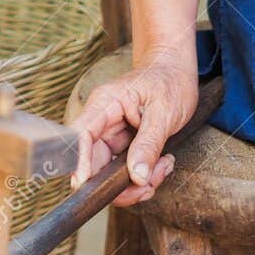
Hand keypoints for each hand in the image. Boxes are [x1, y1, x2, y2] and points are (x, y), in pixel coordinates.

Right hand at [69, 52, 198, 205]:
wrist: (176, 70)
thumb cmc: (169, 80)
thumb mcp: (164, 112)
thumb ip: (149, 145)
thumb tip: (137, 177)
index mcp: (105, 104)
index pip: (81, 135)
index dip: (79, 161)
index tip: (85, 184)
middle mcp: (103, 122)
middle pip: (94, 163)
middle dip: (120, 182)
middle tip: (148, 184)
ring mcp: (111, 136)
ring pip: (110, 173)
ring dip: (137, 181)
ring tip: (163, 166)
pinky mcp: (122, 146)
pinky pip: (125, 171)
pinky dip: (144, 176)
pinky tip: (162, 163)